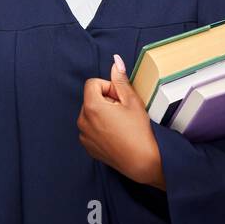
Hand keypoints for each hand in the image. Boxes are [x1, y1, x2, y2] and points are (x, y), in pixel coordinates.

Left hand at [77, 54, 164, 189]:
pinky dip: (100, 128)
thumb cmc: (139, 132)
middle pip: (91, 98)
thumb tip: (115, 61)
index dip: (108, 87)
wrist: (141, 163)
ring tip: (120, 125)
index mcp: (92, 107)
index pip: (93, 83)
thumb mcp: (132, 101)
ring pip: (91, 113)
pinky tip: (116, 135)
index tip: (120, 99)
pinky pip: (90, 129)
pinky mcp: (87, 146)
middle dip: (105, 100)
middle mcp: (83, 121)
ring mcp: (83, 135)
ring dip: (103, 114)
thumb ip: (121, 80)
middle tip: (123, 113)